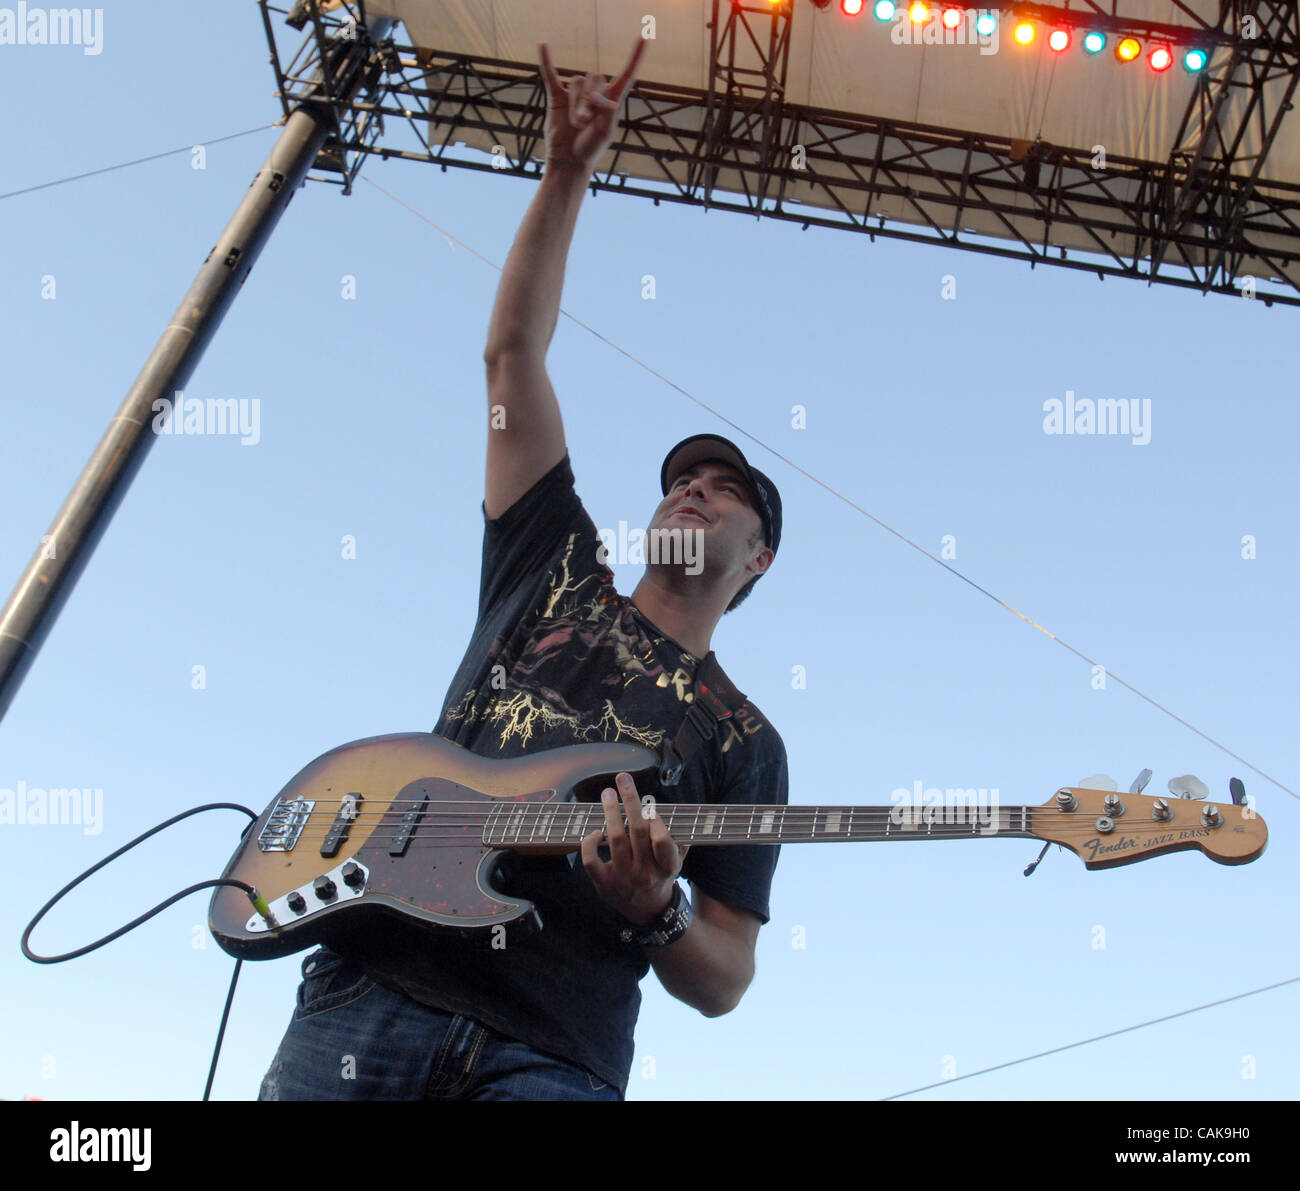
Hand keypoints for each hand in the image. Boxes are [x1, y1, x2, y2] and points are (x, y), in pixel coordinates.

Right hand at [538, 35, 645, 173]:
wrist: (569, 160)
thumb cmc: (590, 149)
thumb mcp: (605, 133)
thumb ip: (607, 112)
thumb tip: (600, 97)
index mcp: (612, 100)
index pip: (626, 74)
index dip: (635, 57)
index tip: (644, 37)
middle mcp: (595, 93)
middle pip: (594, 79)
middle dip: (589, 101)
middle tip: (585, 122)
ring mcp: (575, 94)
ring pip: (576, 82)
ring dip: (576, 104)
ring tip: (575, 123)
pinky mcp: (557, 96)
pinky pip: (550, 74)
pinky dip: (546, 60)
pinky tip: (542, 44)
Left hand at [581, 772, 687, 926]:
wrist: (647, 911)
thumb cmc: (660, 878)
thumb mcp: (676, 863)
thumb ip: (678, 840)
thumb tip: (677, 813)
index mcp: (667, 867)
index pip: (663, 842)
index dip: (657, 822)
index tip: (651, 807)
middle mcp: (646, 873)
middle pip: (637, 831)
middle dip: (630, 801)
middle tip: (623, 779)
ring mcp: (624, 878)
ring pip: (615, 839)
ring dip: (610, 812)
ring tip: (608, 793)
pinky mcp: (604, 883)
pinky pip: (591, 861)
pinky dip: (590, 843)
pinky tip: (596, 831)